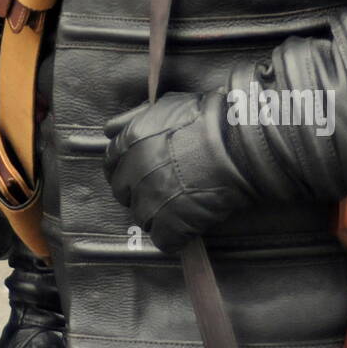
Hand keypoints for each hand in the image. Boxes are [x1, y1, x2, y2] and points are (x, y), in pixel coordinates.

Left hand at [104, 91, 251, 252]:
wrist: (236, 145)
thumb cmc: (207, 120)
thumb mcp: (164, 106)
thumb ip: (135, 119)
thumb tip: (110, 129)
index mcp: (130, 141)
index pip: (111, 164)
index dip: (125, 171)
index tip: (137, 176)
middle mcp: (134, 170)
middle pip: (124, 193)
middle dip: (140, 194)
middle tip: (164, 192)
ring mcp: (151, 198)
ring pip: (142, 218)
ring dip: (158, 217)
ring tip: (180, 210)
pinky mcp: (170, 223)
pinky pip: (163, 240)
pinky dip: (175, 238)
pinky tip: (189, 229)